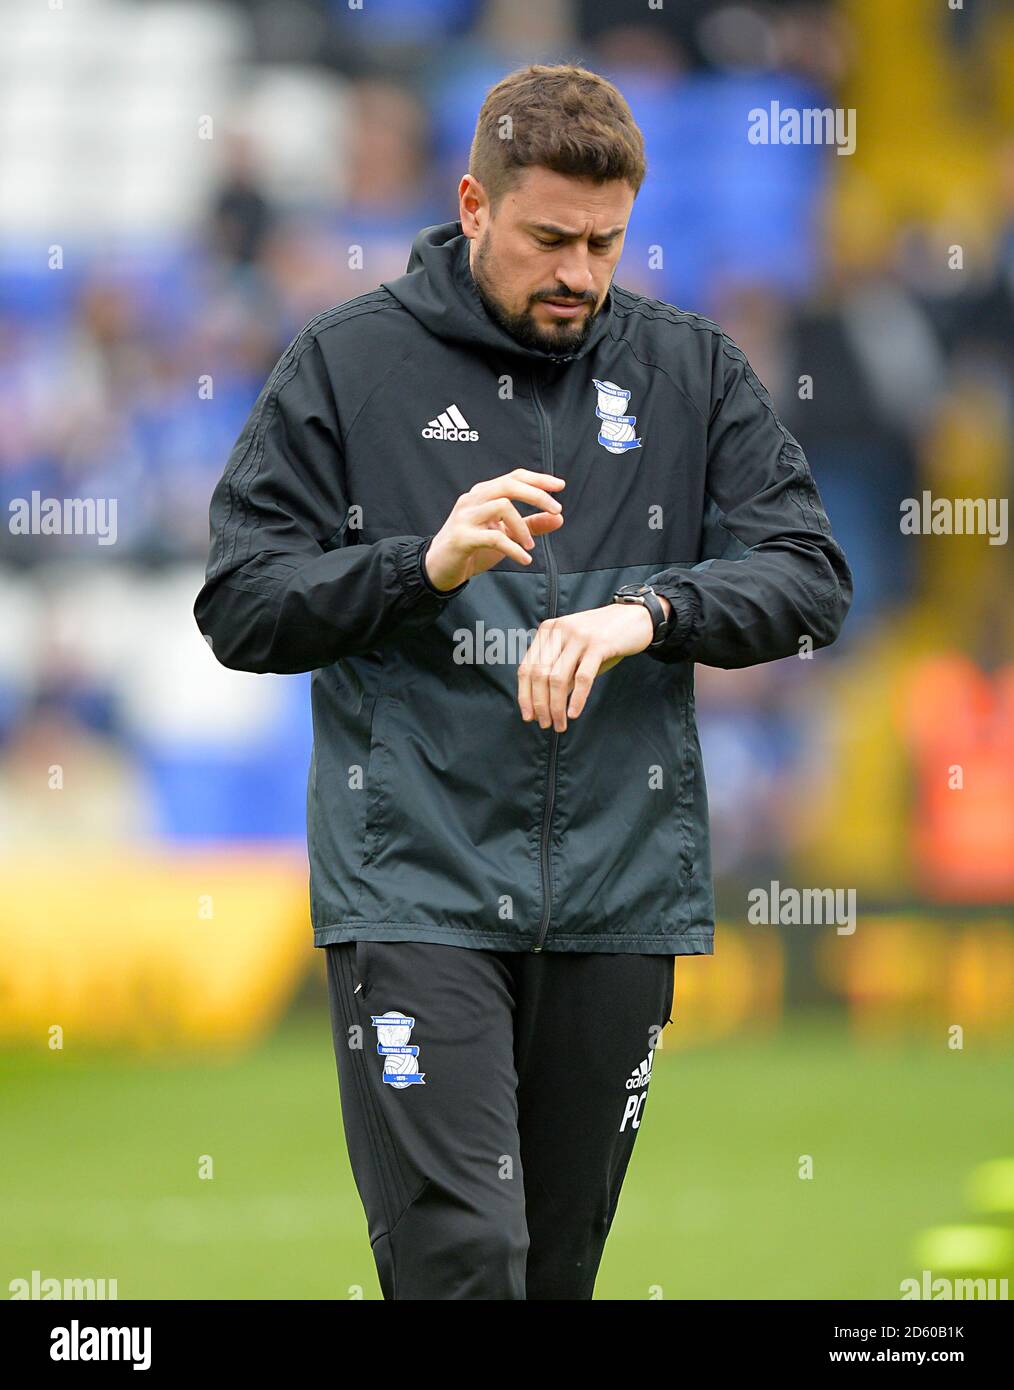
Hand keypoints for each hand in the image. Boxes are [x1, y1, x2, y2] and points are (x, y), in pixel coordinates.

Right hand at [425, 468, 564, 590]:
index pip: (514, 477)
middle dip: (536, 495)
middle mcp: (473, 500)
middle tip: (556, 509)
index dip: (538, 479)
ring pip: (502, 506)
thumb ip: (531, 525)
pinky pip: (494, 537)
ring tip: (530, 546)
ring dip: (523, 527)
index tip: (560, 486)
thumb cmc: (472, 549)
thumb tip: (559, 517)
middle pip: (508, 485)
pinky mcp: (462, 537)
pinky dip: (513, 548)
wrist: (439, 569)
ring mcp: (465, 517)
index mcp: (483, 494)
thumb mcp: (506, 535)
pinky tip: (524, 559)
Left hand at [517, 597, 670, 732]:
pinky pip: (582, 677)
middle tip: (546, 725)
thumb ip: (559, 672)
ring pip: (557, 678)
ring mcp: (578, 636)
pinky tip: (574, 713)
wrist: (635, 618)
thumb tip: (543, 705)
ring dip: (556, 707)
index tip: (529, 717)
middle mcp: (559, 630)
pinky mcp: (599, 644)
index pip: (526, 668)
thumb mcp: (575, 651)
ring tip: (560, 724)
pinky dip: (576, 699)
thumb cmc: (602, 639)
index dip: (525, 696)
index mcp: (548, 630)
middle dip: (540, 705)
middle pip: (538, 675)